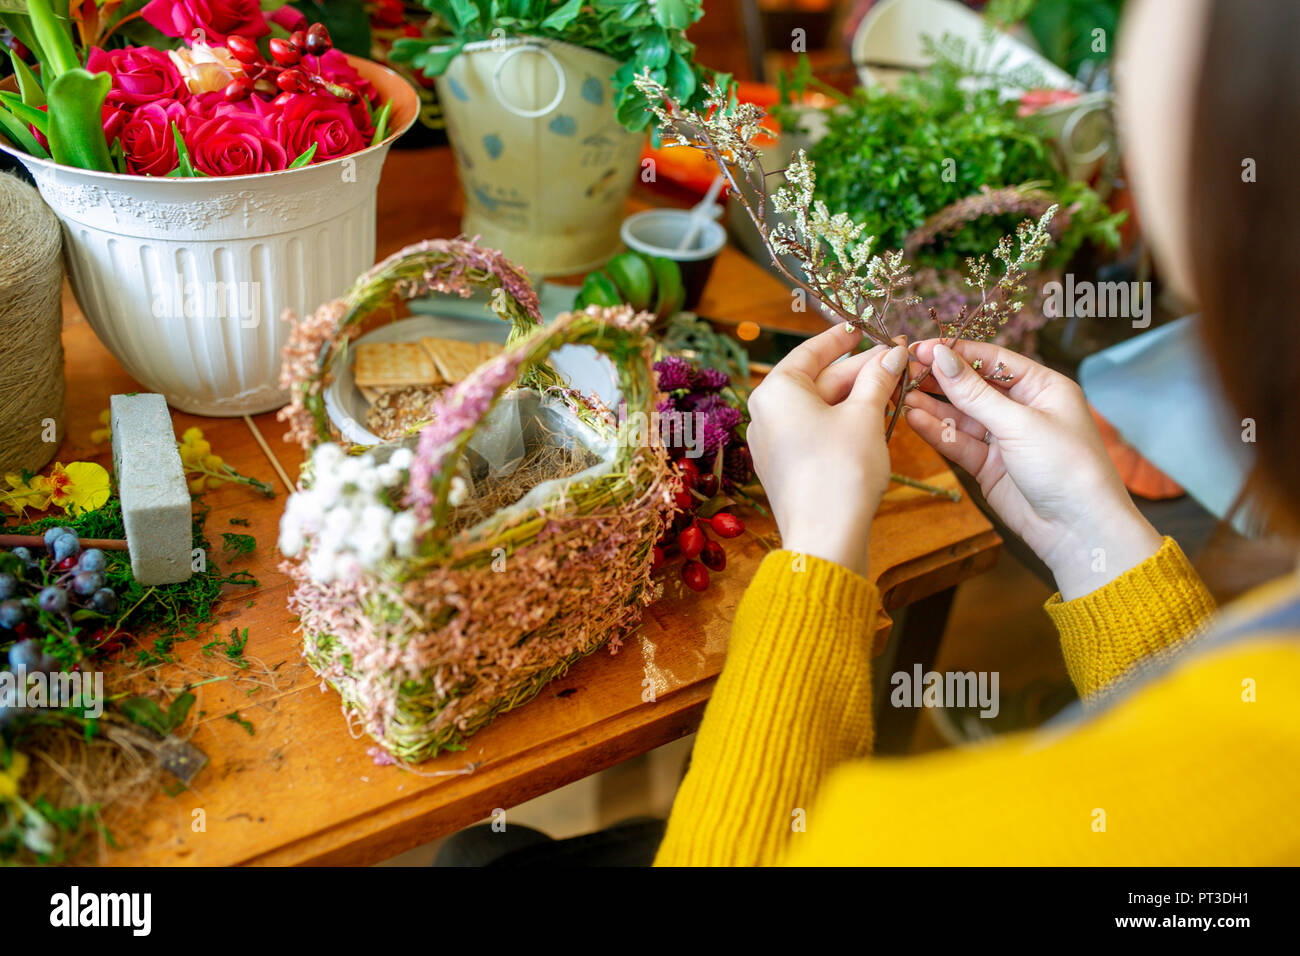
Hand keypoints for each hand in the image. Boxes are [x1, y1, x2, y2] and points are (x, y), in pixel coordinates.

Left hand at [745, 323, 907, 577]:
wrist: (824, 537)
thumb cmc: (841, 469)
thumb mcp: (865, 415)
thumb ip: (877, 379)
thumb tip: (893, 354)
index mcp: (776, 390)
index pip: (811, 351)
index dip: (842, 338)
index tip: (864, 328)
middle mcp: (766, 412)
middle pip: (818, 380)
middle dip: (859, 370)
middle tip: (898, 360)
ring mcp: (773, 442)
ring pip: (819, 407)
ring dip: (856, 396)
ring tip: (894, 386)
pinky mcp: (785, 466)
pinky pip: (815, 431)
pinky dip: (843, 421)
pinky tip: (874, 417)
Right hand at [904, 340, 1162, 599]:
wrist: (1078, 529)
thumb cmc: (1066, 467)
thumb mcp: (1019, 423)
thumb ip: (975, 393)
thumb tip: (941, 358)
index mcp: (1042, 387)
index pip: (992, 360)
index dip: (956, 353)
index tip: (920, 348)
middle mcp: (1022, 409)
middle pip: (973, 386)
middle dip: (939, 380)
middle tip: (903, 371)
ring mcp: (1004, 438)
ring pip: (962, 416)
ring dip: (932, 406)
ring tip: (901, 396)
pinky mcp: (989, 465)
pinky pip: (959, 442)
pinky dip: (937, 431)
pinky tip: (914, 419)